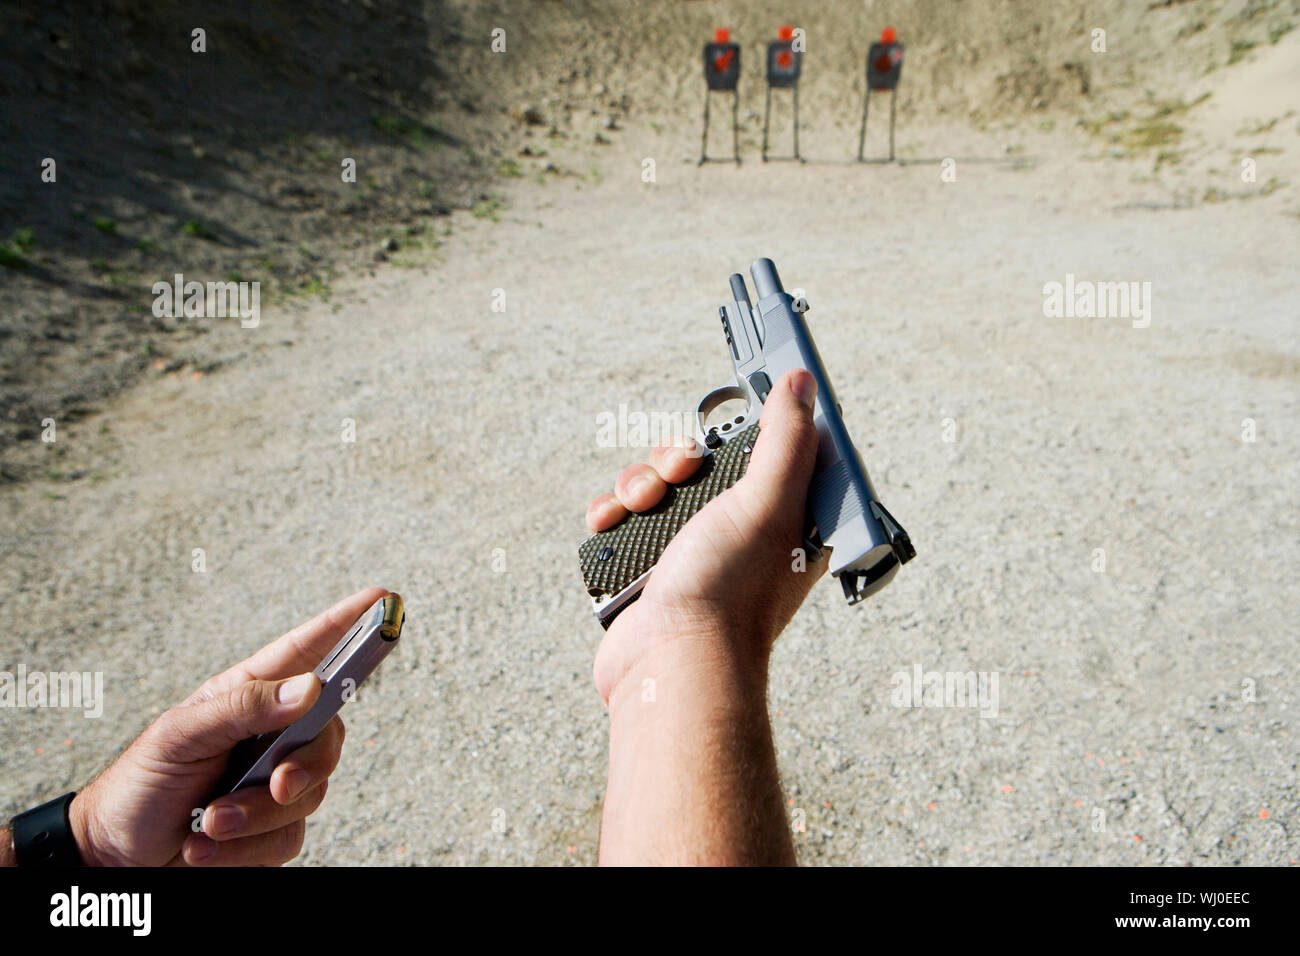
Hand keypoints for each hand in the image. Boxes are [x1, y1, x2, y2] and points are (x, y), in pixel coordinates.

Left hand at [68, 587, 389, 865]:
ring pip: (309, 794)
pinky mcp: (273, 826)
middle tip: (277, 783)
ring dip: (255, 816)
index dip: (348, 623)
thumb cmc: (141, 781)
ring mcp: (277, 779)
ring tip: (207, 822)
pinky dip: (246, 848)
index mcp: (250, 693)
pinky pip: (289, 837)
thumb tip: (312, 686)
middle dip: (305, 766)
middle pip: (328, 735)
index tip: (383, 598)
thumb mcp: (181, 733)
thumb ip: (246, 706)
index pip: (309, 650)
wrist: (116, 853)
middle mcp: (273, 732)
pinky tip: (205, 846)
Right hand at [586, 369, 826, 703]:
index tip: (719, 427)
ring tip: (641, 507)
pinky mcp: (648, 570)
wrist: (669, 663)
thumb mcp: (768, 503)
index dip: (739, 434)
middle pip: (700, 463)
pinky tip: (612, 524)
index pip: (764, 453)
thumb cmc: (730, 592)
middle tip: (679, 473)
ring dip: (639, 485)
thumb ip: (785, 439)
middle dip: (677, 459)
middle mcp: (737, 535)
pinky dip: (612, 517)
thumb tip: (802, 384)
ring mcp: (689, 553)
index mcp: (783, 520)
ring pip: (656, 486)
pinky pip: (623, 521)